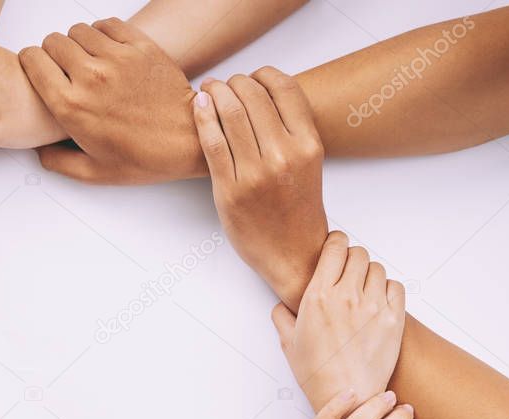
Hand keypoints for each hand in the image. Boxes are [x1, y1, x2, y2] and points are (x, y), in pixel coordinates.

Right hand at [19, 18, 202, 184]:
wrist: (186, 142)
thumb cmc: (144, 158)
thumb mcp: (92, 172)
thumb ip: (56, 161)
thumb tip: (37, 150)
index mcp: (71, 106)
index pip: (32, 59)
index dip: (32, 63)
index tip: (39, 69)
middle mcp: (91, 77)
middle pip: (53, 41)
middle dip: (53, 53)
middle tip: (65, 70)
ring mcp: (117, 58)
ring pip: (79, 30)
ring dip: (79, 43)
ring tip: (89, 62)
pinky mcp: (140, 47)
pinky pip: (107, 24)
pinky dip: (102, 34)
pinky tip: (108, 52)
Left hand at [193, 68, 327, 306]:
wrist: (293, 253)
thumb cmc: (298, 208)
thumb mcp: (308, 163)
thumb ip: (292, 130)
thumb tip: (262, 93)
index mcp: (309, 145)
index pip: (285, 89)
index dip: (264, 74)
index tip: (252, 77)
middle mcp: (285, 156)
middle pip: (254, 96)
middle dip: (235, 82)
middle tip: (225, 84)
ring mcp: (256, 173)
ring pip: (231, 113)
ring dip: (216, 93)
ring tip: (209, 90)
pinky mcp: (230, 190)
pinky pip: (212, 142)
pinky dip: (203, 117)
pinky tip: (199, 106)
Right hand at [271, 232, 405, 411]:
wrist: (348, 398)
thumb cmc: (318, 374)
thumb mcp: (289, 344)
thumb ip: (282, 318)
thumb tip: (281, 307)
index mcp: (317, 297)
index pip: (335, 247)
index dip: (336, 242)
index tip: (336, 247)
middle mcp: (346, 297)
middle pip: (358, 254)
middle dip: (351, 258)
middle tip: (348, 271)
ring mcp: (373, 307)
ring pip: (377, 268)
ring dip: (369, 274)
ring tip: (362, 290)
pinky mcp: (393, 319)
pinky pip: (395, 286)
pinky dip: (387, 288)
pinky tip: (378, 301)